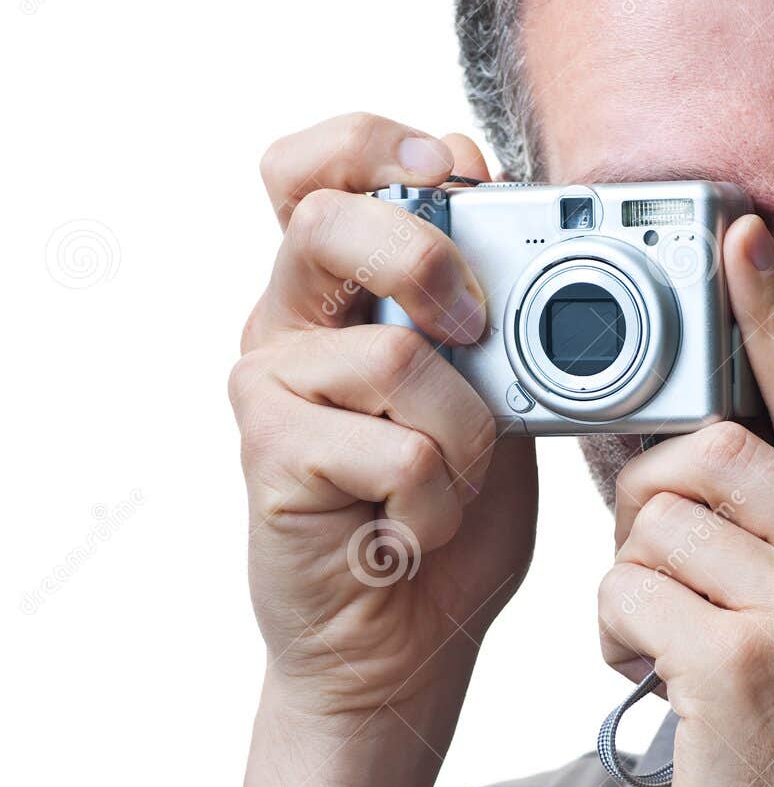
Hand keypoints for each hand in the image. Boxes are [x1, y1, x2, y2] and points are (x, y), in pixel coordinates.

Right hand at [229, 113, 536, 721]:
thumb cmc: (446, 512)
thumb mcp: (492, 391)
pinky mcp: (268, 458)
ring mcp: (268, 389)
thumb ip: (484, 302)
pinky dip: (437, 499)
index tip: (448, 167)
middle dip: (425, 261)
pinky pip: (391, 448)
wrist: (403, 644)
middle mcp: (287, 325)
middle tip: (473, 328)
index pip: (315, 167)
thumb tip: (484, 182)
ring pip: (389, 356)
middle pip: (324, 219)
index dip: (374, 142)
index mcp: (339, 291)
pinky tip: (416, 528)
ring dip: (463, 435)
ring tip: (454, 484)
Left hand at [599, 215, 773, 786]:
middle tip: (654, 563)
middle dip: (653, 497)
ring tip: (664, 644)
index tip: (740, 238)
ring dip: (633, 579)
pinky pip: (629, 586)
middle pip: (716, 449)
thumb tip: (701, 442)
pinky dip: (615, 630)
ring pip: (660, 519)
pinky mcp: (743, 661)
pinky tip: (650, 682)